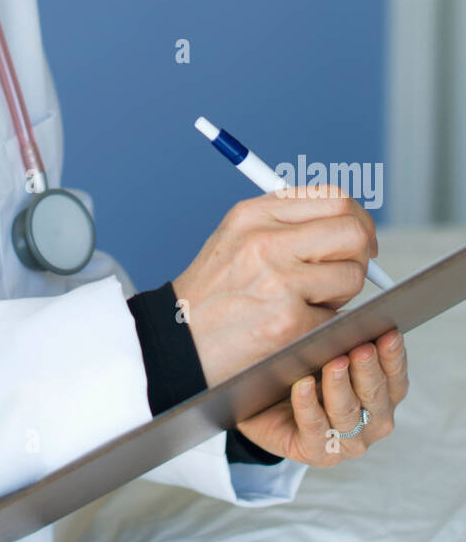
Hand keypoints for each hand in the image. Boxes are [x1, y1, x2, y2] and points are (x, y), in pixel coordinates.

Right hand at [172, 187, 377, 386]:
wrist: (179, 343)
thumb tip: (349, 222)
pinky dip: (325, 325)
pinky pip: (337, 317)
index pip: (332, 198)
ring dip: (341, 294)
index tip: (359, 238)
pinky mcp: (289, 322)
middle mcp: (265, 241)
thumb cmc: (213, 294)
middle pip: (352, 231)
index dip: (356, 218)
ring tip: (309, 303)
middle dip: (362, 253)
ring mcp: (279, 281)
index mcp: (254, 214)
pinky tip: (296, 327)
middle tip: (349, 270)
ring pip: (352, 276)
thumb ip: (286, 223)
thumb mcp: (236, 238)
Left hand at [234, 328, 408, 463]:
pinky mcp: (316, 453)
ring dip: (340, 387)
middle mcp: (370, 423)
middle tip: (360, 347)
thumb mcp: (324, 351)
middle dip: (368, 370)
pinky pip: (314, 428)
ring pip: (348, 414)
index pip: (395, 379)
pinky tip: (301, 385)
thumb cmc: (300, 374)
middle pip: (375, 397)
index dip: (394, 357)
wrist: (262, 407)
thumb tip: (349, 317)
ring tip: (333, 363)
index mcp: (381, 398)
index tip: (388, 333)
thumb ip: (342, 339)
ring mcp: (346, 442)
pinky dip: (308, 406)